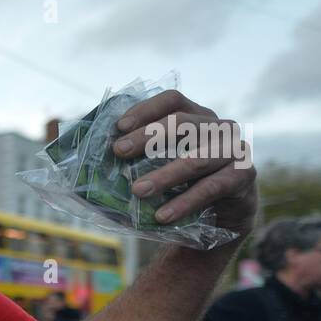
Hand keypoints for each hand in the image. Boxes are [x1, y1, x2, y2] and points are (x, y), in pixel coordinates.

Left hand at [111, 90, 256, 238]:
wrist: (218, 221)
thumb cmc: (179, 188)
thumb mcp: (157, 167)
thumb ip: (130, 154)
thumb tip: (76, 141)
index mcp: (196, 117)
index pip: (173, 100)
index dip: (146, 109)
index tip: (118, 127)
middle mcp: (219, 127)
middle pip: (183, 123)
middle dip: (147, 136)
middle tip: (118, 153)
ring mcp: (235, 149)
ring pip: (197, 158)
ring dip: (164, 176)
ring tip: (137, 191)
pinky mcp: (245, 176)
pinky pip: (213, 187)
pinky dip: (185, 202)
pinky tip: (163, 216)